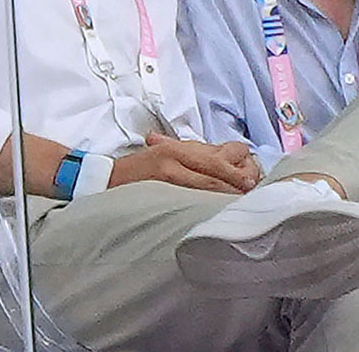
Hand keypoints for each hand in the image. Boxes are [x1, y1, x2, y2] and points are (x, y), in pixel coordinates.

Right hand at [109, 134, 259, 193]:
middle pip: (218, 168)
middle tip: (253, 192)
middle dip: (238, 181)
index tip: (250, 179)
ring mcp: (170, 170)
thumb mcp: (165, 154)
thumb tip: (225, 165)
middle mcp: (177, 155)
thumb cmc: (137, 172)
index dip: (238, 166)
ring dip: (228, 194)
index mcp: (180, 147)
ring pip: (209, 184)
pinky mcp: (163, 186)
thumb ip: (192, 158)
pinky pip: (193, 196)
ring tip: (243, 203)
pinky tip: (219, 210)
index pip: (218, 154)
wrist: (105, 180)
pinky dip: (209, 203)